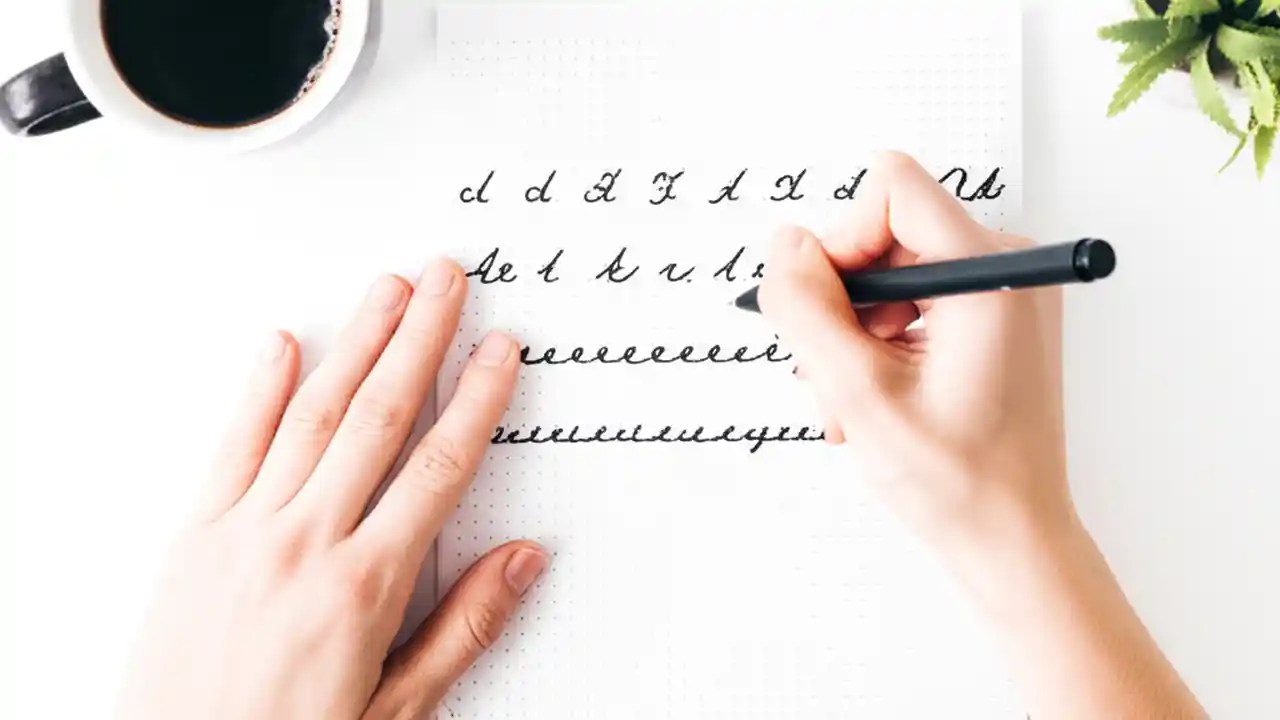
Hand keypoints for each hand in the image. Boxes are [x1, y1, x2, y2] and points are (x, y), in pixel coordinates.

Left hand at [115, 259, 547, 719]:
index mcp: (363, 588)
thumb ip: (462, 629)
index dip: (476, 400)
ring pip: (313, 415)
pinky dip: (260, 390)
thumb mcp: (396, 712)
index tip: (498, 353)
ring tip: (386, 292)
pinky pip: (234, 446)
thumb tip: (522, 562)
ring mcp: (244, 533)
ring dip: (355, 344)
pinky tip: (282, 346)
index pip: (438, 469)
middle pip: (378, 418)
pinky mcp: (195, 537)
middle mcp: (304, 544)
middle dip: (419, 339)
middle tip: (446, 281)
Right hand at [759, 151, 1070, 563]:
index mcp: (991, 276)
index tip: (829, 307)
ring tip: (850, 400)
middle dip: (843, 298)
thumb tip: (784, 246)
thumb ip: (809, 310)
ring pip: (891, 270)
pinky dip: (880, 342)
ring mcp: (1003, 294)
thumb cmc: (955, 482)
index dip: (842, 239)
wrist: (1012, 540)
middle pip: (887, 231)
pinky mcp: (992, 319)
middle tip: (832, 371)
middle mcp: (1007, 270)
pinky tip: (874, 398)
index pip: (893, 189)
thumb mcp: (858, 394)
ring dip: (854, 331)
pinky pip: (913, 298)